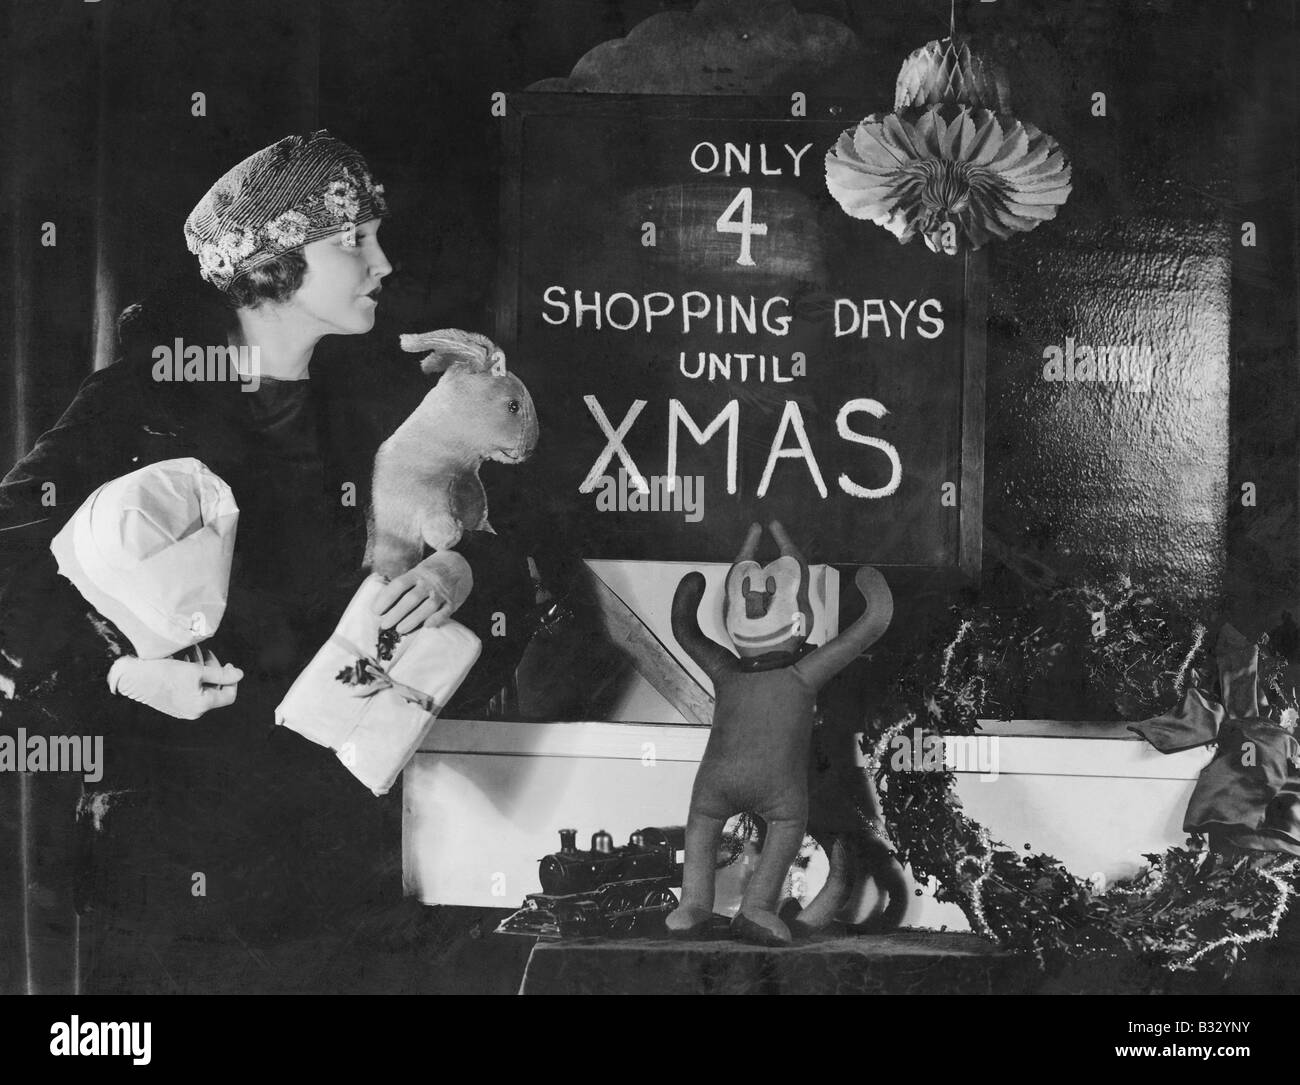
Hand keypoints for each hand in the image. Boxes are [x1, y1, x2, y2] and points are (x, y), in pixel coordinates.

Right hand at [107, 649, 242, 719]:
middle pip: (214, 690)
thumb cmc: (163, 672)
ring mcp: (181, 709)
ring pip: (201, 688)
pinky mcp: (172, 704)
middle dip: (213, 670)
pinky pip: (189, 690)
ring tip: (191, 653)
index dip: (232, 679)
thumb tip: (240, 675)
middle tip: (205, 653)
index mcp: (201, 706)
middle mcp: (192, 712)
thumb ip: (220, 674)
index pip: (229, 696)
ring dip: (200, 669)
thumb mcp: (196, 670)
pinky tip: (183, 661)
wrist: (131, 676)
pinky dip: (190, 676)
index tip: (228, 664)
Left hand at [373, 550, 472, 633]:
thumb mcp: (419, 570)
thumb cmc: (434, 570)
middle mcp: (429, 583)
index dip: (386, 598)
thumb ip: (406, 583)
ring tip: (400, 630)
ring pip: (426, 608)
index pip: (399, 585)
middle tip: (385, 625)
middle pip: (410, 599)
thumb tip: (386, 600)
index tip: (376, 610)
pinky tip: (426, 627)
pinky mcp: (453, 601)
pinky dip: (435, 620)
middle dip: (396, 613)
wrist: (461, 563)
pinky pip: (444, 612)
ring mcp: (442, 592)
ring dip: (412, 620)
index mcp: (417, 573)